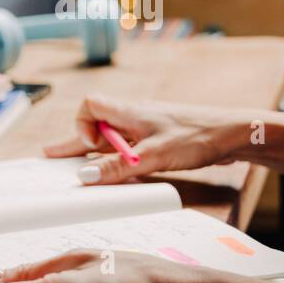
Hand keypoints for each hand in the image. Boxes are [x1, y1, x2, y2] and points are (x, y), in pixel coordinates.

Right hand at [42, 94, 238, 184]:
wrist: (234, 134)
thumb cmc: (197, 136)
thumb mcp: (155, 155)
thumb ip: (120, 167)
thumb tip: (85, 176)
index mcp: (129, 111)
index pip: (90, 106)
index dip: (82, 126)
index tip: (91, 149)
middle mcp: (134, 117)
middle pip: (95, 125)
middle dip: (74, 143)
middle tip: (49, 157)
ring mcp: (147, 129)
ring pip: (112, 139)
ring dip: (95, 154)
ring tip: (74, 167)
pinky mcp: (160, 141)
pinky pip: (129, 149)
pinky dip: (116, 160)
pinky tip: (114, 172)